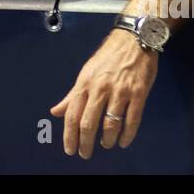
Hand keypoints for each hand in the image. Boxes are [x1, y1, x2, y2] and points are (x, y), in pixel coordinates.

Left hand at [51, 28, 156, 157]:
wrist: (133, 40)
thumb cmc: (108, 57)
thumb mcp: (86, 73)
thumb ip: (72, 95)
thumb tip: (55, 112)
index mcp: (85, 84)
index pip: (72, 114)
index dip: (69, 135)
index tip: (70, 149)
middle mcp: (100, 89)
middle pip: (89, 123)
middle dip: (85, 143)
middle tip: (85, 153)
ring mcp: (120, 91)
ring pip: (110, 124)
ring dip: (107, 140)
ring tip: (106, 145)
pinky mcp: (138, 93)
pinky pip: (132, 120)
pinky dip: (127, 134)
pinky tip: (124, 141)